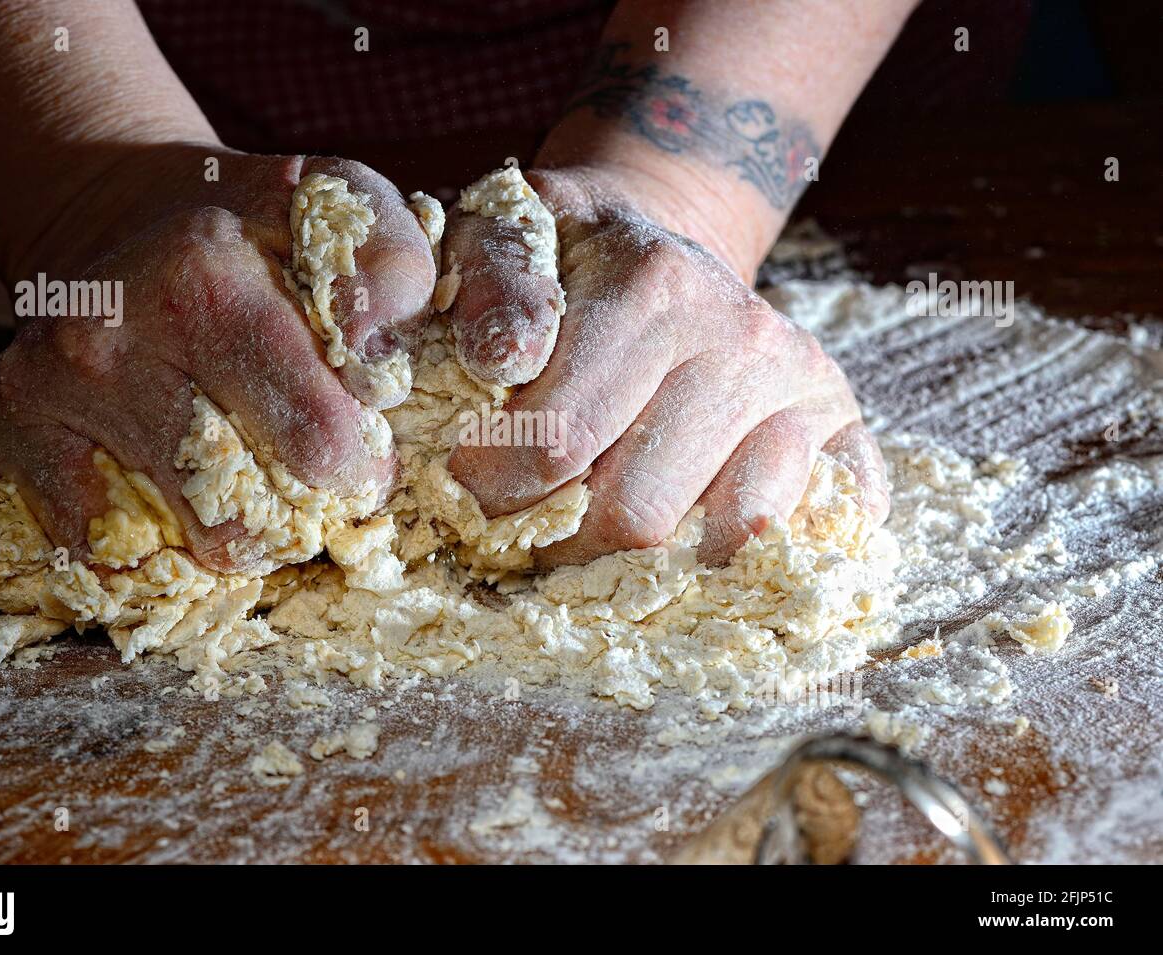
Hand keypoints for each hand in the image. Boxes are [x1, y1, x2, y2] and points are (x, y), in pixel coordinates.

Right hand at [0, 147, 435, 572]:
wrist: (116, 216)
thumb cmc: (246, 232)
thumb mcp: (332, 207)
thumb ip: (387, 260)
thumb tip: (382, 355)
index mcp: (203, 275)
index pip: (316, 439)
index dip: (359, 465)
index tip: (360, 449)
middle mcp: (111, 335)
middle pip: (248, 515)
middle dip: (299, 511)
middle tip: (305, 475)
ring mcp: (49, 390)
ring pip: (185, 546)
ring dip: (238, 533)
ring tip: (249, 479)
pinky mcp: (1, 431)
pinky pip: (100, 554)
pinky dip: (154, 547)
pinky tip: (174, 493)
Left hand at [444, 164, 888, 566]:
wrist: (657, 247)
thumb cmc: (563, 256)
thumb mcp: (501, 232)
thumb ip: (487, 281)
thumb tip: (503, 358)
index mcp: (653, 288)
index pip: (558, 444)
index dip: (494, 490)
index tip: (468, 488)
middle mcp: (743, 338)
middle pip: (637, 513)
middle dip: (561, 540)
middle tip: (529, 522)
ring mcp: (803, 388)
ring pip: (721, 541)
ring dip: (645, 564)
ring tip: (598, 528)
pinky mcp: (842, 430)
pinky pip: (814, 533)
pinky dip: (754, 560)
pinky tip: (691, 542)